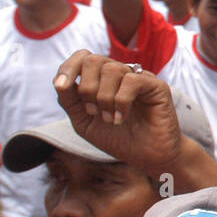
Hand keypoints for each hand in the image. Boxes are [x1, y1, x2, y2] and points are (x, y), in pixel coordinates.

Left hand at [51, 50, 184, 170]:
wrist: (147, 158)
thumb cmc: (118, 140)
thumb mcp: (84, 122)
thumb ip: (69, 100)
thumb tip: (59, 82)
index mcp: (103, 80)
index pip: (83, 58)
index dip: (68, 68)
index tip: (61, 87)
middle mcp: (121, 75)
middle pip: (93, 60)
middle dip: (86, 87)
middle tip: (93, 112)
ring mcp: (139, 78)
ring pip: (111, 69)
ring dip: (104, 98)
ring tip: (109, 119)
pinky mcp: (157, 86)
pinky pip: (132, 81)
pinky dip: (121, 101)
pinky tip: (120, 118)